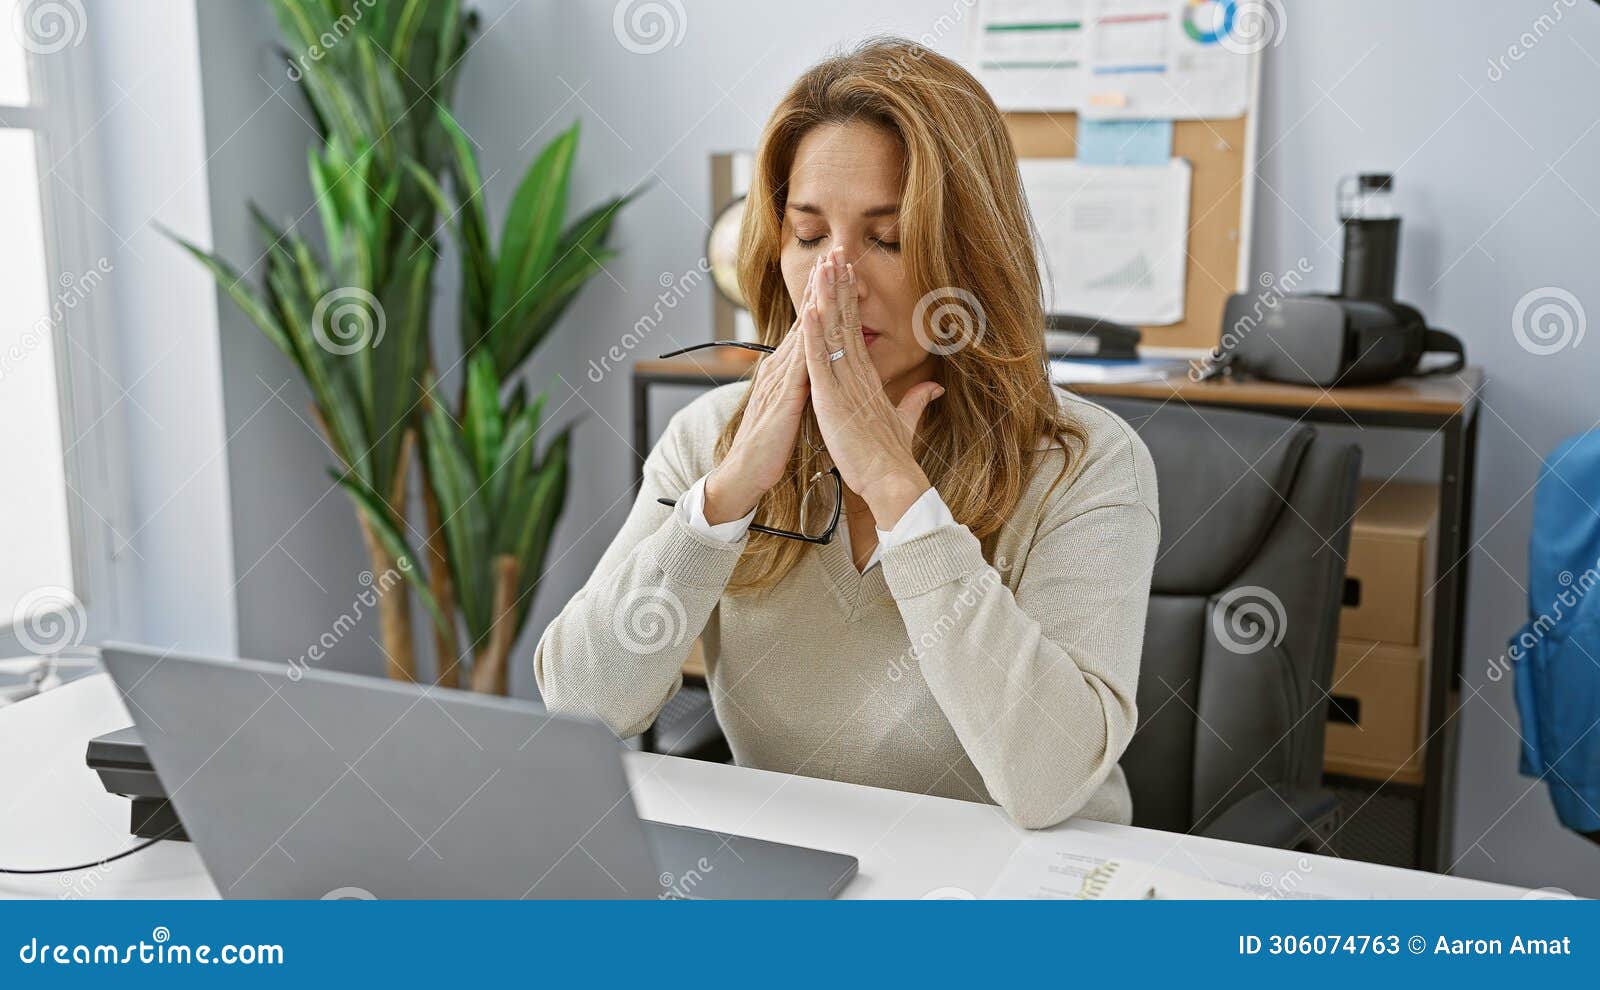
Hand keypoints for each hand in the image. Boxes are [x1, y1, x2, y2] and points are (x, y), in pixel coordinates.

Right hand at [703, 259, 820, 523]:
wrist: (746, 473)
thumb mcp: (797, 412)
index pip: (813, 328)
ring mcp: (780, 381)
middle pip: (807, 320)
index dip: (827, 298)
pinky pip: (797, 366)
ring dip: (814, 301)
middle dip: (820, 285)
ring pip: (803, 334)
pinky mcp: (782, 399)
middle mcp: (782, 368)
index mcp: (790, 372)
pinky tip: (816, 319)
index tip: (842, 270)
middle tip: (835, 251)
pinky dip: (807, 340)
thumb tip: (823, 375)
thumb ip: (811, 390)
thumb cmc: (771, 446)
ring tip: (827, 269)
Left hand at [801, 246, 943, 528]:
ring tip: (822, 265)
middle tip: (835, 253)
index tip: (845, 274)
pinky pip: (821, 361)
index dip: (849, 300)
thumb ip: (918, 401)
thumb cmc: (894, 458)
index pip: (856, 331)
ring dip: (827, 297)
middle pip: (846, 321)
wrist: (892, 482)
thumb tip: (936, 387)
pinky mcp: (833, 399)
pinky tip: (810, 309)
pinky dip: (814, 334)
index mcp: (869, 379)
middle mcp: (858, 375)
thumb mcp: (905, 422)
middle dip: (839, 286)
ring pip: (834, 333)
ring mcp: (846, 385)